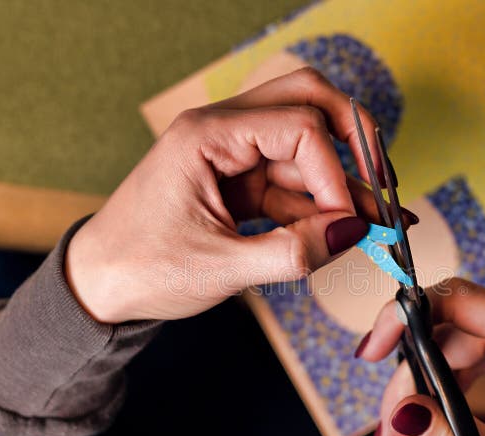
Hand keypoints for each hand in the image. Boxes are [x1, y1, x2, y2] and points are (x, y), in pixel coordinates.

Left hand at [65, 67, 404, 322]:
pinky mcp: (238, 182)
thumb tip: (354, 233)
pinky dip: (320, 205)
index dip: (334, 174)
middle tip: (385, 174)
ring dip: (342, 181)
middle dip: (352, 137)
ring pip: (304, 146)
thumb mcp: (220, 268)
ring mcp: (232, 155)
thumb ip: (292, 252)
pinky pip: (291, 182)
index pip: (297, 127)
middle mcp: (222, 132)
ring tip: (380, 220)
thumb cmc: (141, 269)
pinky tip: (347, 228)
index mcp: (207, 136)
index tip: (350, 222)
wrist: (99, 286)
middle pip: (305, 100)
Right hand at [358, 279, 484, 435]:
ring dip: (427, 381)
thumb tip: (399, 414)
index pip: (458, 299)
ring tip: (402, 429)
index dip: (405, 316)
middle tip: (388, 425)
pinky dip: (451, 378)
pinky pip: (477, 346)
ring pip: (459, 340)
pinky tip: (433, 410)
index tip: (372, 349)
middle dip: (412, 375)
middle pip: (451, 328)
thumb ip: (448, 435)